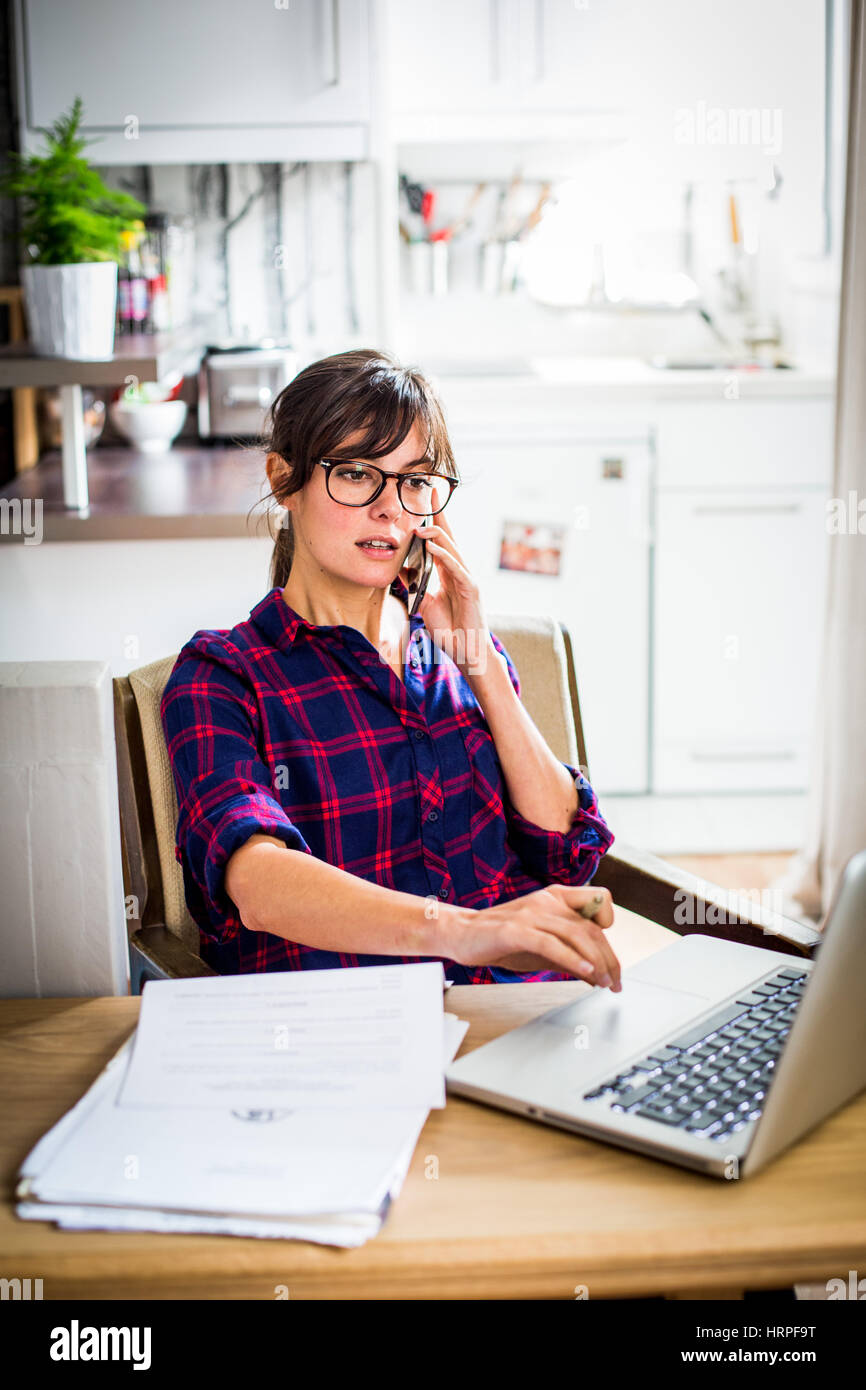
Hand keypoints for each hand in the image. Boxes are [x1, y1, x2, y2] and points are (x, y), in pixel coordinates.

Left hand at [402, 512, 490, 673]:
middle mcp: (460, 572)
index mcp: (449, 573)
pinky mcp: (472, 591)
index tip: (427, 500)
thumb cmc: (449, 629)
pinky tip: (431, 547)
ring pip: (452, 550)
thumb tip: (398, 568)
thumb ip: (415, 585)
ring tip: (420, 525)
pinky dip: (444, 557)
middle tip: (430, 494)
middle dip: (440, 516)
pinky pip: (456, 569)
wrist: (466, 652)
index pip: (441, 541)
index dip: (435, 520)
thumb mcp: (425, 603)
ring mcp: (467, 580)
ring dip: (437, 536)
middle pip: (449, 538)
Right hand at [443, 884, 621, 988]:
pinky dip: (573, 959)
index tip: (610, 953)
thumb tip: (598, 976)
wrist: (461, 933)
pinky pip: (552, 944)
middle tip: (615, 983)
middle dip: (609, 958)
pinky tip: (585, 973)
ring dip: (597, 962)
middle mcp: (547, 900)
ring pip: (576, 934)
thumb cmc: (503, 939)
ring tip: (605, 983)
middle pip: (591, 927)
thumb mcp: (543, 946)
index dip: (609, 923)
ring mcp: (531, 913)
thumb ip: (569, 955)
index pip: (598, 900)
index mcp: (555, 897)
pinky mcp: (516, 930)